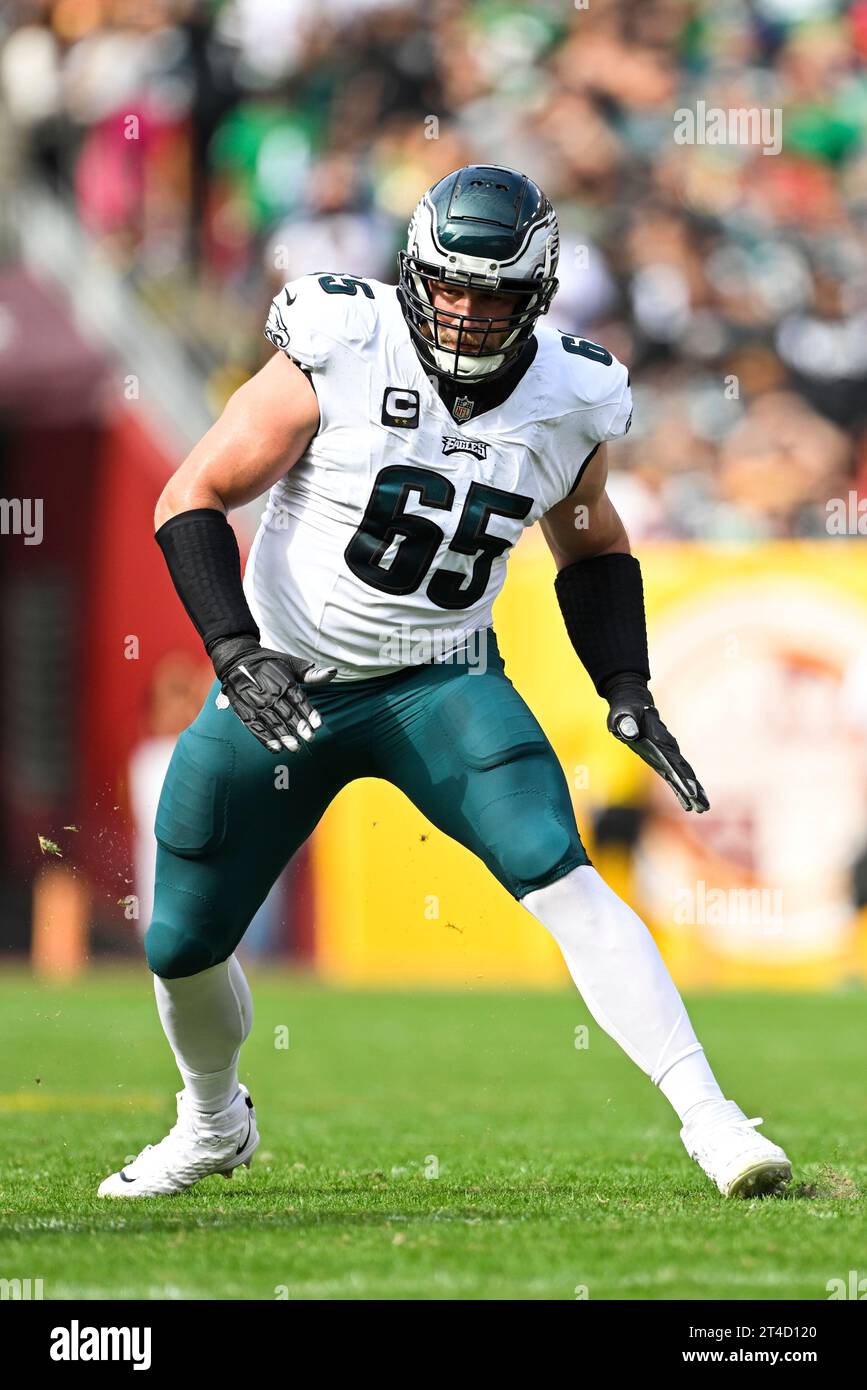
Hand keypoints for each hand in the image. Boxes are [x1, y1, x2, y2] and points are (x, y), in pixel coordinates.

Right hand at [209, 636, 335, 753]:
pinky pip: (256, 727)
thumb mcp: (290, 663)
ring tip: (295, 747)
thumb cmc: (268, 663)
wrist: (237, 659)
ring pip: (273, 723)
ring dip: (284, 736)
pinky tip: (276, 748)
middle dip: (299, 727)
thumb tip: (333, 672)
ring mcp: (257, 703)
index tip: (318, 725)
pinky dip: (265, 739)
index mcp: (284, 682)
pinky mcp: (245, 710)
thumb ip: (311, 674)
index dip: (309, 713)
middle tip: (309, 738)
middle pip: (287, 713)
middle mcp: (271, 693)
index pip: (300, 700)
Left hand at [604, 676, 708, 812]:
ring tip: (702, 808)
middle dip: (694, 790)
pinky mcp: (663, 757)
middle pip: (684, 772)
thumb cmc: (626, 709)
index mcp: (660, 741)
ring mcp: (668, 753)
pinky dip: (683, 787)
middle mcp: (668, 749)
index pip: (673, 762)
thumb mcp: (623, 714)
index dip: (682, 778)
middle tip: (703, 807)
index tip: (692, 791)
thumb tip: (630, 733)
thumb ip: (627, 722)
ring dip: (693, 791)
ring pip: (684, 774)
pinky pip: (676, 774)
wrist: (633, 702)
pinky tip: (689, 801)